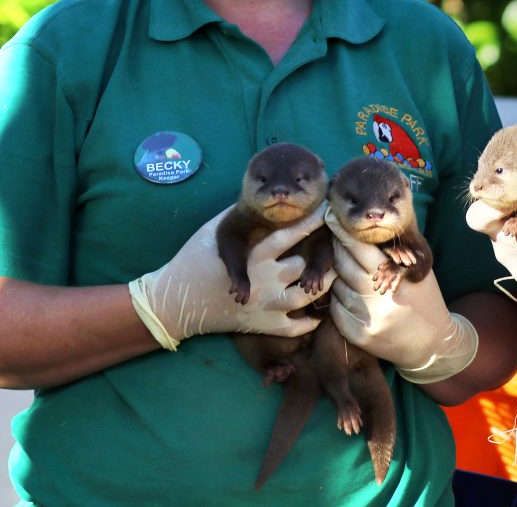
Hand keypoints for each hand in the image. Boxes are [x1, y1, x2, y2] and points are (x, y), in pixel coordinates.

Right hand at [128, 203, 332, 350]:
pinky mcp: (264, 325)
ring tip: (330, 276)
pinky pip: (297, 328)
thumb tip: (260, 196)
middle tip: (333, 247)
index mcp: (256, 255)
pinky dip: (310, 321)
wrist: (175, 303)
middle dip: (317, 257)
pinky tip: (318, 311)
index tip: (327, 211)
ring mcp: (267, 305)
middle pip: (305, 266)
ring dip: (321, 287)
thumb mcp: (214, 230)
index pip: (291, 235)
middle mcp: (266, 280)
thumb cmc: (193, 260)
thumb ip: (240, 214)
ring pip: (308, 296)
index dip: (312, 223)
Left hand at [326, 213, 477, 383]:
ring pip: (337, 286)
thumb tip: (365, 231)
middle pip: (344, 265)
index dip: (344, 232)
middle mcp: (378, 300)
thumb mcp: (416, 272)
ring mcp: (365, 320)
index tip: (332, 215)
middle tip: (333, 234)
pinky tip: (350, 293)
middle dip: (337, 248)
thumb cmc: (425, 299)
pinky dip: (339, 298)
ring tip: (349, 270)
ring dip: (339, 276)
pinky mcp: (356, 336)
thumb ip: (393, 255)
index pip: (361, 250)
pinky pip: (336, 308)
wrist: (432, 343)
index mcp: (395, 279)